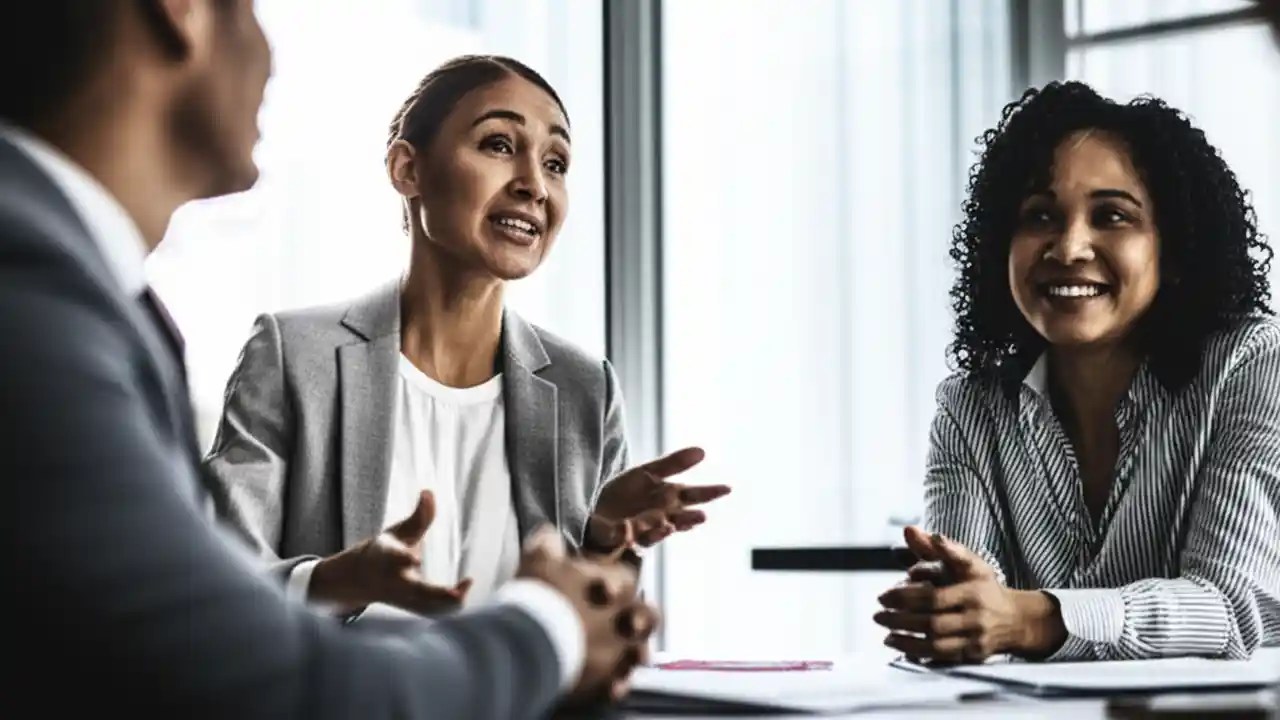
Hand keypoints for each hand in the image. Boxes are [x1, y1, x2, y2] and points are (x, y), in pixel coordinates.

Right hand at [310, 490, 471, 615]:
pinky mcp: (411, 609)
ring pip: (426, 608)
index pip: (393, 559)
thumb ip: (419, 516)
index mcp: (386, 559)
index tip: (415, 560)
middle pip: (414, 591)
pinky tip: (462, 594)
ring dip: (447, 603)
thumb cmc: (386, 552)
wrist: (361, 580)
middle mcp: (393, 582)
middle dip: (436, 594)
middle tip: (457, 590)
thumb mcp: (398, 532)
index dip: (403, 559)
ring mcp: (402, 599)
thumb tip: (429, 492)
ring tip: (465, 586)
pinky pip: (432, 613)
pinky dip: (448, 608)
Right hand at [518, 526, 659, 707]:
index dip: (616, 581)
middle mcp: (626, 618)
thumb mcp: (540, 560)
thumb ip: (548, 545)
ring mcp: (620, 651)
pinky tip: (607, 683)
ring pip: (639, 653)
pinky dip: (613, 683)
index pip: (627, 577)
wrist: (536, 638)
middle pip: (648, 615)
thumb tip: (547, 534)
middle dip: (640, 617)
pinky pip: (618, 684)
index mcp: (617, 585)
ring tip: (618, 656)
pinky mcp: (607, 680)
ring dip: (630, 653)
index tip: (603, 586)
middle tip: (628, 622)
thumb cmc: (542, 594)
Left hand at [586, 447, 729, 551]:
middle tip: (702, 516)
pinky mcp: (619, 537)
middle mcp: (660, 517)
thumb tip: (703, 450)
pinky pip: (623, 537)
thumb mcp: (648, 472)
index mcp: (668, 499)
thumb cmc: (627, 494)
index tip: (726, 488)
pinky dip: (626, 534)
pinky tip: (628, 529)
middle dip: (688, 518)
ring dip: (662, 530)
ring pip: (654, 532)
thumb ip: (674, 463)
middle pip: (678, 518)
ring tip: (670, 526)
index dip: (708, 493)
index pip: (692, 496)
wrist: (598, 512)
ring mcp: (641, 529)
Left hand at [872, 527, 1063, 662]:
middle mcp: (975, 616)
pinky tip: (902, 647)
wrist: (1017, 619)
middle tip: (877, 616)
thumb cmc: (984, 585)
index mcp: (971, 591)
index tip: (882, 596)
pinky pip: (944, 659)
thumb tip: (908, 530)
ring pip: (937, 644)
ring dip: (907, 641)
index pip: (933, 597)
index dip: (904, 598)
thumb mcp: (967, 562)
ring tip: (885, 635)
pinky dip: (920, 654)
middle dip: (900, 620)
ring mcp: (975, 639)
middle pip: (932, 623)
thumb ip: (938, 548)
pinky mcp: (974, 656)